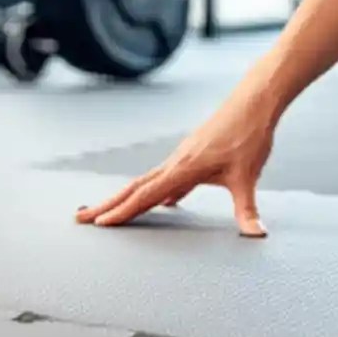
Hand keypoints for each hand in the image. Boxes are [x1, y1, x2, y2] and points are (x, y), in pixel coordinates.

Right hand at [75, 81, 279, 236]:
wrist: (253, 102)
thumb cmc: (249, 135)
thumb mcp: (248, 177)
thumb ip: (248, 209)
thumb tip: (256, 234)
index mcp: (184, 168)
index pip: (146, 195)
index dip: (124, 211)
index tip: (101, 224)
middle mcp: (175, 161)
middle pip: (133, 187)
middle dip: (106, 205)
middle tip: (81, 218)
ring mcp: (180, 157)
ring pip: (144, 181)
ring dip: (123, 198)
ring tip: (105, 211)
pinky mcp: (189, 155)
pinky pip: (162, 177)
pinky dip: (151, 191)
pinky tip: (160, 203)